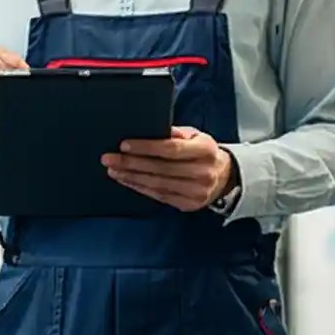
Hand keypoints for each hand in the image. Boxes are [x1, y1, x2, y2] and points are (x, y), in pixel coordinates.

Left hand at [101, 127, 237, 211]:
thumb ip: (174, 132)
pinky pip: (159, 196)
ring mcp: (197, 191)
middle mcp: (203, 172)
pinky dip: (140, 188)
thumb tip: (148, 129)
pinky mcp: (189, 204)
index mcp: (205, 150)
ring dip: (131, 177)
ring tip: (113, 170)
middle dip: (130, 163)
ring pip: (157, 184)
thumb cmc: (203, 151)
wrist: (225, 177)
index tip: (124, 145)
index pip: (170, 149)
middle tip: (109, 158)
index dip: (145, 147)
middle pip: (160, 168)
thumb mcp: (195, 135)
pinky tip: (126, 181)